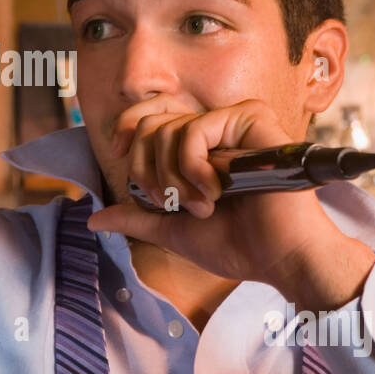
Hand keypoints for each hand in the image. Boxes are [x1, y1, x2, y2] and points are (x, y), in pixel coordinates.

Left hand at [88, 97, 374, 305]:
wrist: (281, 258)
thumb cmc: (239, 245)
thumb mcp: (174, 230)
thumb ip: (138, 218)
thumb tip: (94, 219)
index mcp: (201, 147)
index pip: (152, 115)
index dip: (128, 129)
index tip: (120, 155)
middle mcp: (217, 129)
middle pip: (152, 123)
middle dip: (148, 170)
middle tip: (171, 203)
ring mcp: (235, 121)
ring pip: (169, 128)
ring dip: (173, 178)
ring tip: (201, 205)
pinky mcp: (251, 119)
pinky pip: (194, 130)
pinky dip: (192, 167)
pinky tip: (214, 191)